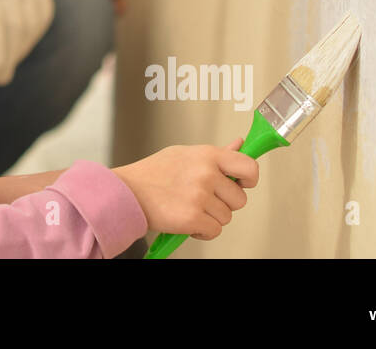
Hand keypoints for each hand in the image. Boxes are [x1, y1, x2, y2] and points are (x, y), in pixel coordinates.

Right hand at [112, 138, 258, 239]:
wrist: (127, 192)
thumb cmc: (153, 173)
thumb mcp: (185, 154)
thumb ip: (215, 154)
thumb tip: (240, 145)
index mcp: (207, 155)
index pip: (249, 167)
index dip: (249, 179)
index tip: (241, 184)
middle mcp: (206, 173)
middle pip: (240, 199)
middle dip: (224, 204)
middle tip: (203, 199)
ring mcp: (200, 196)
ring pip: (226, 217)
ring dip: (211, 218)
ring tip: (190, 207)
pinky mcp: (192, 217)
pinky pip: (214, 231)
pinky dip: (202, 231)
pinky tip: (187, 220)